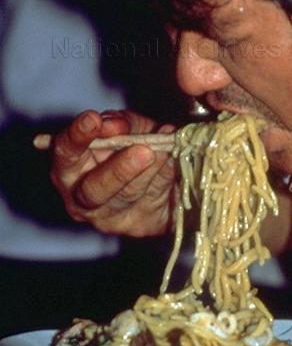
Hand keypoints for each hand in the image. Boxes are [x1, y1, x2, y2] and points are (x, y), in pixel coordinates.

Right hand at [50, 109, 176, 235]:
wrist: (168, 178)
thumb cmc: (137, 146)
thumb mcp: (130, 126)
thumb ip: (120, 123)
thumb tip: (115, 125)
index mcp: (71, 166)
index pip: (65, 153)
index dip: (77, 136)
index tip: (93, 120)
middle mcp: (80, 197)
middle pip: (92, 189)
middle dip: (118, 169)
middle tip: (143, 150)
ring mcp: (108, 217)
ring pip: (127, 196)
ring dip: (148, 171)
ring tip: (163, 152)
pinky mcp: (137, 226)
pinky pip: (152, 203)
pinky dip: (164, 179)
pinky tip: (172, 165)